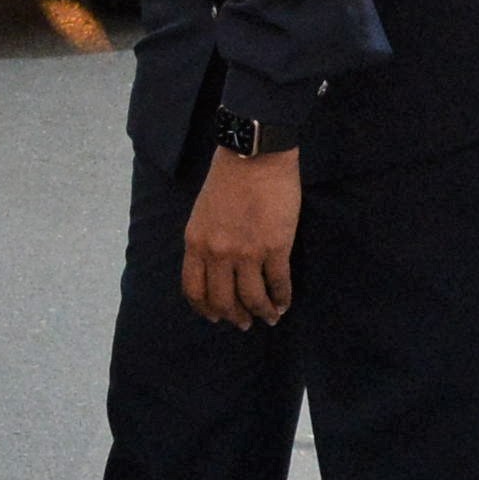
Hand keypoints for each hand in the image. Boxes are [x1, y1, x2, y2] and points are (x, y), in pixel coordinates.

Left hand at [184, 149, 299, 326]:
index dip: (206, 309)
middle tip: (245, 323)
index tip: (215, 317)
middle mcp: (217, 253)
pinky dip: (282, 298)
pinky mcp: (275, 248)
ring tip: (270, 317)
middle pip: (223, 300)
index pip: (194, 289)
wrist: (254, 156)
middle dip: (235, 317)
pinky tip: (284, 302)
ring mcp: (246, 252)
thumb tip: (218, 267)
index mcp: (195, 243)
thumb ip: (206, 241)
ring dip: (262, 312)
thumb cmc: (228, 178)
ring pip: (252, 298)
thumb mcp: (203, 213)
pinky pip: (278, 284)